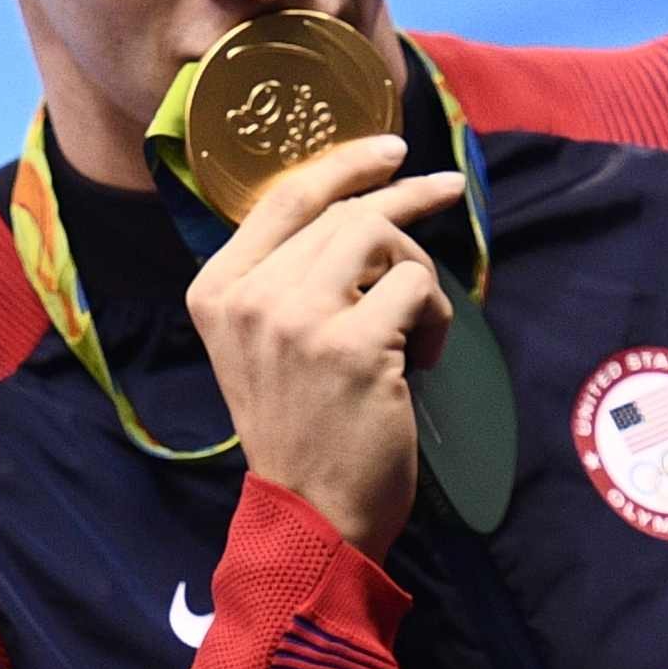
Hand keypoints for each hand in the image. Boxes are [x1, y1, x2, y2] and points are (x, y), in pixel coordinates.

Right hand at [188, 133, 467, 553]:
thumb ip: (286, 279)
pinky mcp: (353, 345)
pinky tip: (420, 361)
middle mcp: (248, 297)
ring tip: (417, 323)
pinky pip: (417, 286)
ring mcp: (297, 319)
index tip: (392, 150)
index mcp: (216, 291)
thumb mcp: (263, 346)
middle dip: (406, 207)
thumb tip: (358, 208)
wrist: (311, 518)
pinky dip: (435, 318)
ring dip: (417, 271)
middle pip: (343, 213)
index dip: (344, 163)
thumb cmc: (299, 431)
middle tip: (451, 193)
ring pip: (381, 238)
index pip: (284, 197)